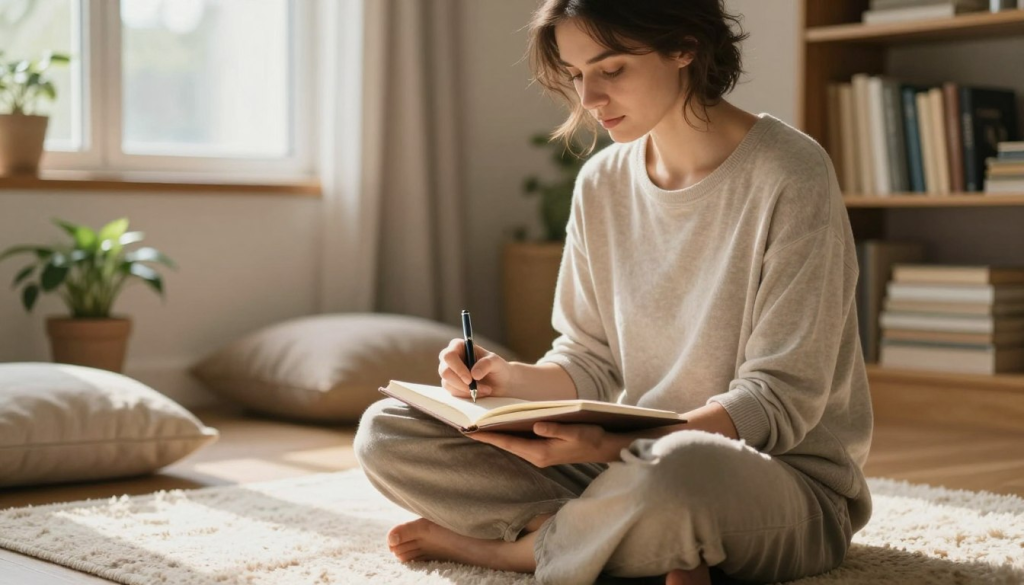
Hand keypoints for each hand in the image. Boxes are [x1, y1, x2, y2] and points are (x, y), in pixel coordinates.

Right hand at [438, 338, 512, 398]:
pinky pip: (453, 392)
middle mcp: (451, 358)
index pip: (449, 355)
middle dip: (460, 382)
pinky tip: (479, 393)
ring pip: (448, 384)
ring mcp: (449, 372)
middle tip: (475, 388)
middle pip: (444, 371)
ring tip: (485, 390)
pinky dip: (466, 395)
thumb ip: (486, 364)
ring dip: (467, 390)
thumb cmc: (498, 368)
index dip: (457, 368)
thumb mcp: (496, 362)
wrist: (502, 384)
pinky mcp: (451, 385)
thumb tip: (474, 374)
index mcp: (459, 346)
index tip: (469, 379)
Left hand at [466, 422, 615, 465]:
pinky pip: (520, 443)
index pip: (509, 443)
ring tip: (478, 424)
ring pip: (512, 444)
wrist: (604, 448)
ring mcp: (540, 454)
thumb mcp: (575, 432)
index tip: (471, 431)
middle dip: (488, 435)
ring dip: (497, 435)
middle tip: (467, 425)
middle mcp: (537, 456)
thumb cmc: (591, 438)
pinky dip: (509, 435)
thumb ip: (556, 429)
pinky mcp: (543, 451)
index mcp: (541, 453)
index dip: (489, 436)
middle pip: (506, 444)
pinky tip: (501, 426)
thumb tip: (537, 425)